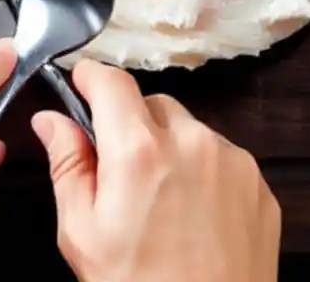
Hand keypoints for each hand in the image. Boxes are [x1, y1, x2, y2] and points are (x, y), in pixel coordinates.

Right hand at [31, 59, 280, 281]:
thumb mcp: (81, 232)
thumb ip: (66, 165)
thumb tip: (51, 121)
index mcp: (138, 151)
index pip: (111, 81)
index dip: (90, 77)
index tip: (81, 83)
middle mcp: (191, 143)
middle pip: (151, 104)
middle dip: (130, 125)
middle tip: (119, 171)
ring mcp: (232, 162)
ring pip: (189, 130)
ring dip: (169, 149)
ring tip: (160, 204)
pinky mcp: (257, 184)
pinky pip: (222, 158)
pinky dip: (202, 173)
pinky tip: (191, 216)